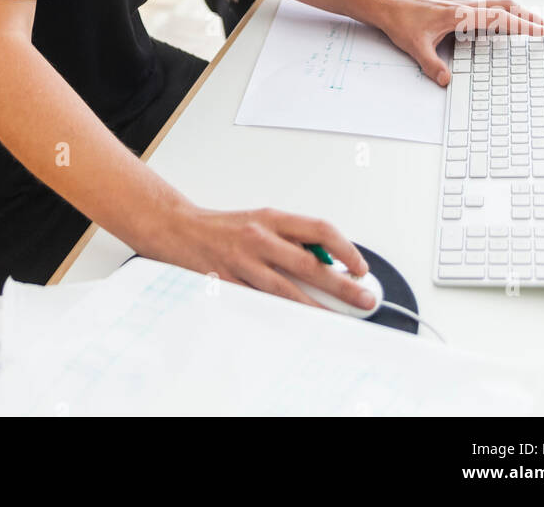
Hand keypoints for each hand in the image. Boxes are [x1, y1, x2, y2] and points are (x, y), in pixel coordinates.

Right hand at [148, 206, 378, 311]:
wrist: (180, 230)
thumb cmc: (225, 227)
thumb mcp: (261, 220)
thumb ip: (291, 238)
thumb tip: (328, 261)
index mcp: (271, 218)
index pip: (318, 229)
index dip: (344, 248)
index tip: (360, 266)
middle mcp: (259, 238)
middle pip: (308, 265)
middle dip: (342, 285)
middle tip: (364, 299)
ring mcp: (243, 264)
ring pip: (287, 292)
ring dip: (317, 308)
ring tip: (338, 320)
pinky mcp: (229, 285)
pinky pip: (261, 305)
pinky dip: (282, 316)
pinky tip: (298, 325)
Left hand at [376, 0, 543, 86]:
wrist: (388, 6)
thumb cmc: (401, 21)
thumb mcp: (415, 47)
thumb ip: (431, 65)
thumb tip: (446, 80)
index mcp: (460, 14)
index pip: (500, 17)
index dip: (524, 24)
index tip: (543, 31)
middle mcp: (465, 7)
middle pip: (506, 7)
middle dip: (530, 17)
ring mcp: (463, 6)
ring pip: (499, 6)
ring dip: (519, 14)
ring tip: (535, 28)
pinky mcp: (459, 9)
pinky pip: (489, 10)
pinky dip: (505, 15)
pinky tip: (507, 27)